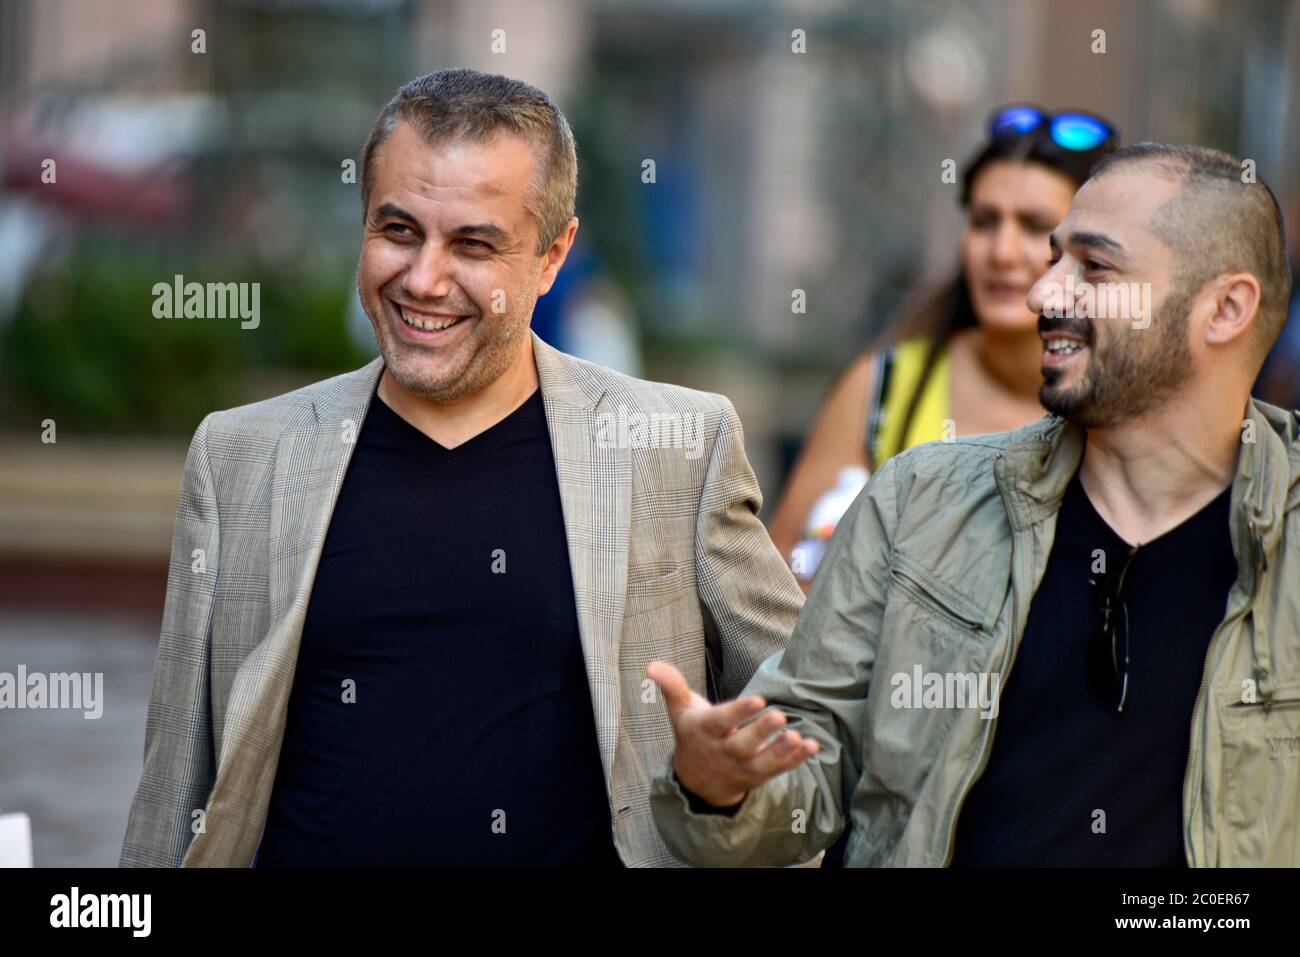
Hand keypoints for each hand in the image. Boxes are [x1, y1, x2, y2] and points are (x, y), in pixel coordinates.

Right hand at [646, 661, 819, 808]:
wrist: (698, 782)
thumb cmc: (694, 734)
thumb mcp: (680, 710)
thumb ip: (671, 685)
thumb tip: (651, 664)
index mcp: (706, 731)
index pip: (722, 722)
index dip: (739, 712)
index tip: (757, 699)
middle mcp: (724, 751)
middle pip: (743, 745)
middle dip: (762, 732)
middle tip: (781, 716)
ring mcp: (743, 766)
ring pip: (763, 762)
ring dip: (782, 751)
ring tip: (798, 737)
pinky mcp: (759, 775)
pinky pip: (779, 770)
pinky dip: (796, 760)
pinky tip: (812, 746)